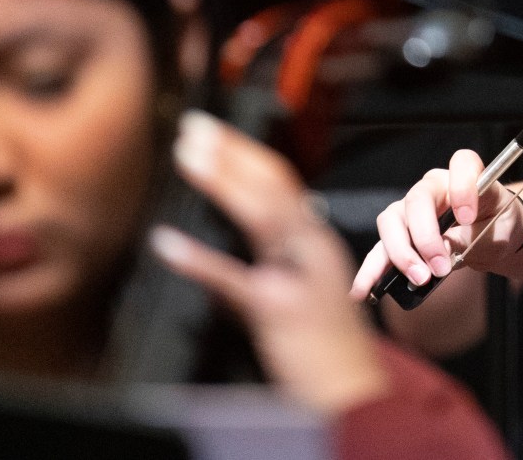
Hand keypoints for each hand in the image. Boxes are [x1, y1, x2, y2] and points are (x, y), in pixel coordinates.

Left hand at [149, 110, 390, 414]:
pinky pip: (232, 279)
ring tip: (186, 158)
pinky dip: (197, 260)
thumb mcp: (306, 288)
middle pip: (272, 186)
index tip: (211, 133)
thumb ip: (277, 256)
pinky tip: (166, 244)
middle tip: (192, 129)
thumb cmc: (330, 347)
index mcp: (315, 241)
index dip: (244, 154)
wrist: (356, 392)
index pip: (280, 182)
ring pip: (261, 215)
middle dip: (231, 153)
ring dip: (222, 182)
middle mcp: (311, 248)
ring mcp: (296, 277)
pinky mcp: (276, 312)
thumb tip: (244, 227)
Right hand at [350, 148, 522, 299]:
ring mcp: (412, 209)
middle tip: (440, 267)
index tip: (467, 217)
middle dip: (425, 237)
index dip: (463, 186)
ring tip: (418, 279)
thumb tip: (439, 256)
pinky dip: (372, 270)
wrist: (492, 237)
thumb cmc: (497, 226)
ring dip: (401, 253)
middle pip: (417, 200)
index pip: (462, 163)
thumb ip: (470, 240)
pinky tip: (363, 290)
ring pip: (392, 222)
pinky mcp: (400, 235)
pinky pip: (381, 249)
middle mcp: (434, 187)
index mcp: (466, 176)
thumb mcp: (497, 233)